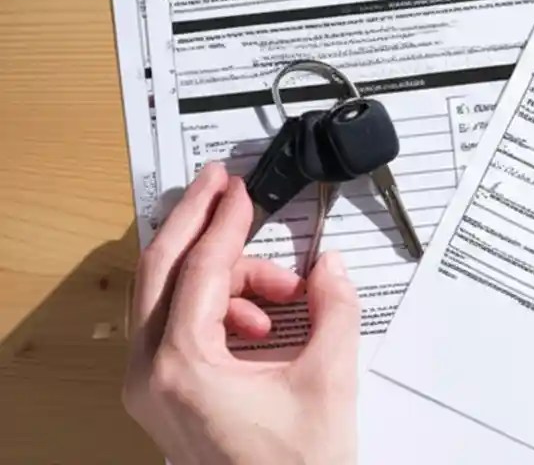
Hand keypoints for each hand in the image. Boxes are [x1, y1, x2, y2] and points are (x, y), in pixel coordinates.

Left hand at [123, 162, 360, 464]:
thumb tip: (331, 268)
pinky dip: (219, 308)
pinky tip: (263, 325)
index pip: (199, 269)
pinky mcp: (164, 393)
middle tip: (222, 188)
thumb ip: (335, 310)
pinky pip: (178, 325)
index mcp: (181, 367)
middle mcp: (149, 374)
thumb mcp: (328, 380)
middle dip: (196, 223)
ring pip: (170, 296)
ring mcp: (150, 385)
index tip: (242, 191)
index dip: (226, 222)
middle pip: (160, 270)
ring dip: (223, 276)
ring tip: (283, 292)